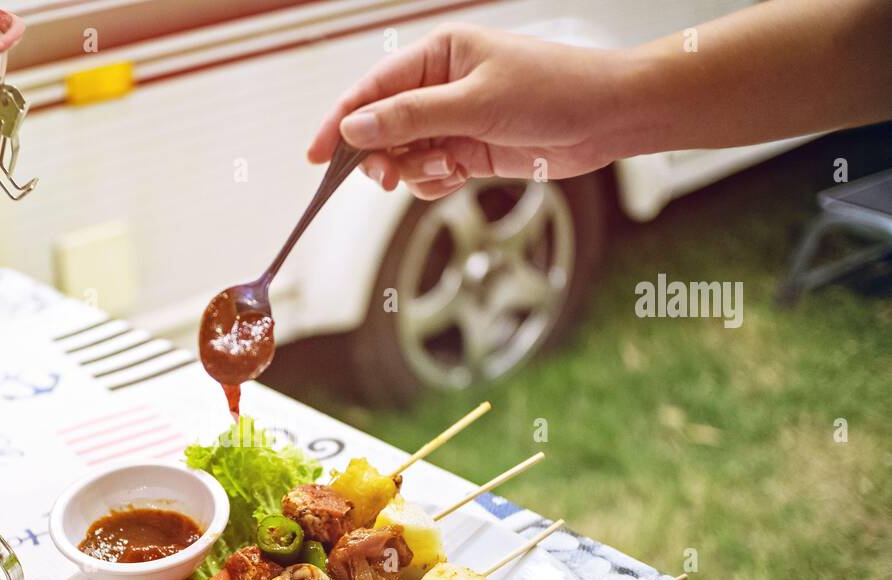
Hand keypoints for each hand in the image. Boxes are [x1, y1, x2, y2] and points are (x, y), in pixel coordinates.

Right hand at [308, 24, 629, 198]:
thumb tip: (353, 130)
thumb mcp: (474, 104)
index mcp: (437, 55)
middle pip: (381, 128)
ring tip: (445, 170)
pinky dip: (434, 182)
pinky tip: (457, 176)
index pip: (371, 90)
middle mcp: (439, 86)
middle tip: (387, 177)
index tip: (316, 156)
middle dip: (381, 155)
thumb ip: (409, 118)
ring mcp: (452, 120)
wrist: (606, 118)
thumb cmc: (551, 91)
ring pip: (403, 156)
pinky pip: (428, 173)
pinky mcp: (468, 151)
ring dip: (414, 171)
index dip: (339, 122)